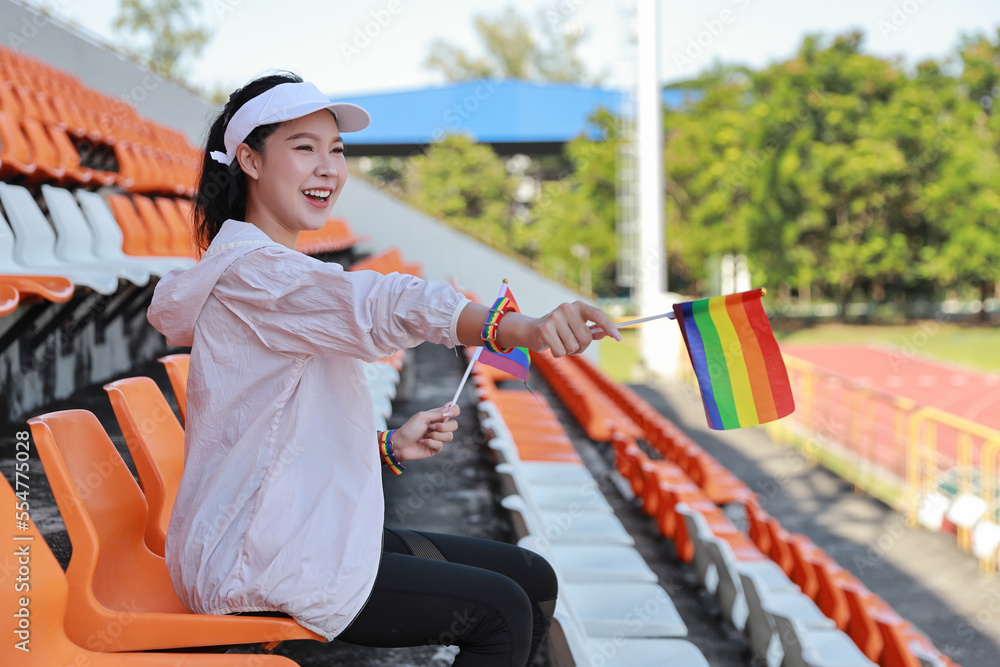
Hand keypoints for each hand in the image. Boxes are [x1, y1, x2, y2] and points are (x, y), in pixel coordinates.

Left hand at [390, 403, 460, 461]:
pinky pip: (440, 445)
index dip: (454, 411)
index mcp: (437, 417)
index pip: (453, 411)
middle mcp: (440, 427)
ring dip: (435, 435)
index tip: (449, 413)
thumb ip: (437, 413)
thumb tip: (450, 407)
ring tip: (425, 435)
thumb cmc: (409, 429)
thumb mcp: (422, 417)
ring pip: (449, 436)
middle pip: (454, 425)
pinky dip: (430, 442)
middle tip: (430, 427)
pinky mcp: (436, 448)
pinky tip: (422, 442)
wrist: (400, 443)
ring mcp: (439, 438)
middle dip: (443, 426)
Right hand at [499, 301, 620, 357]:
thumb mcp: (577, 327)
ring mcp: (555, 318)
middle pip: (586, 338)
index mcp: (578, 306)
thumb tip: (610, 333)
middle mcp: (567, 308)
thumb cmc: (559, 330)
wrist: (532, 330)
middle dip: (581, 346)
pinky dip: (558, 353)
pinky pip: (561, 351)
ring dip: (569, 350)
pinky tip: (552, 345)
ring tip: (560, 342)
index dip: (609, 326)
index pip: (598, 315)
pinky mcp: (545, 329)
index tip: (618, 338)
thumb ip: (593, 330)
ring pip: (573, 346)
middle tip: (571, 343)